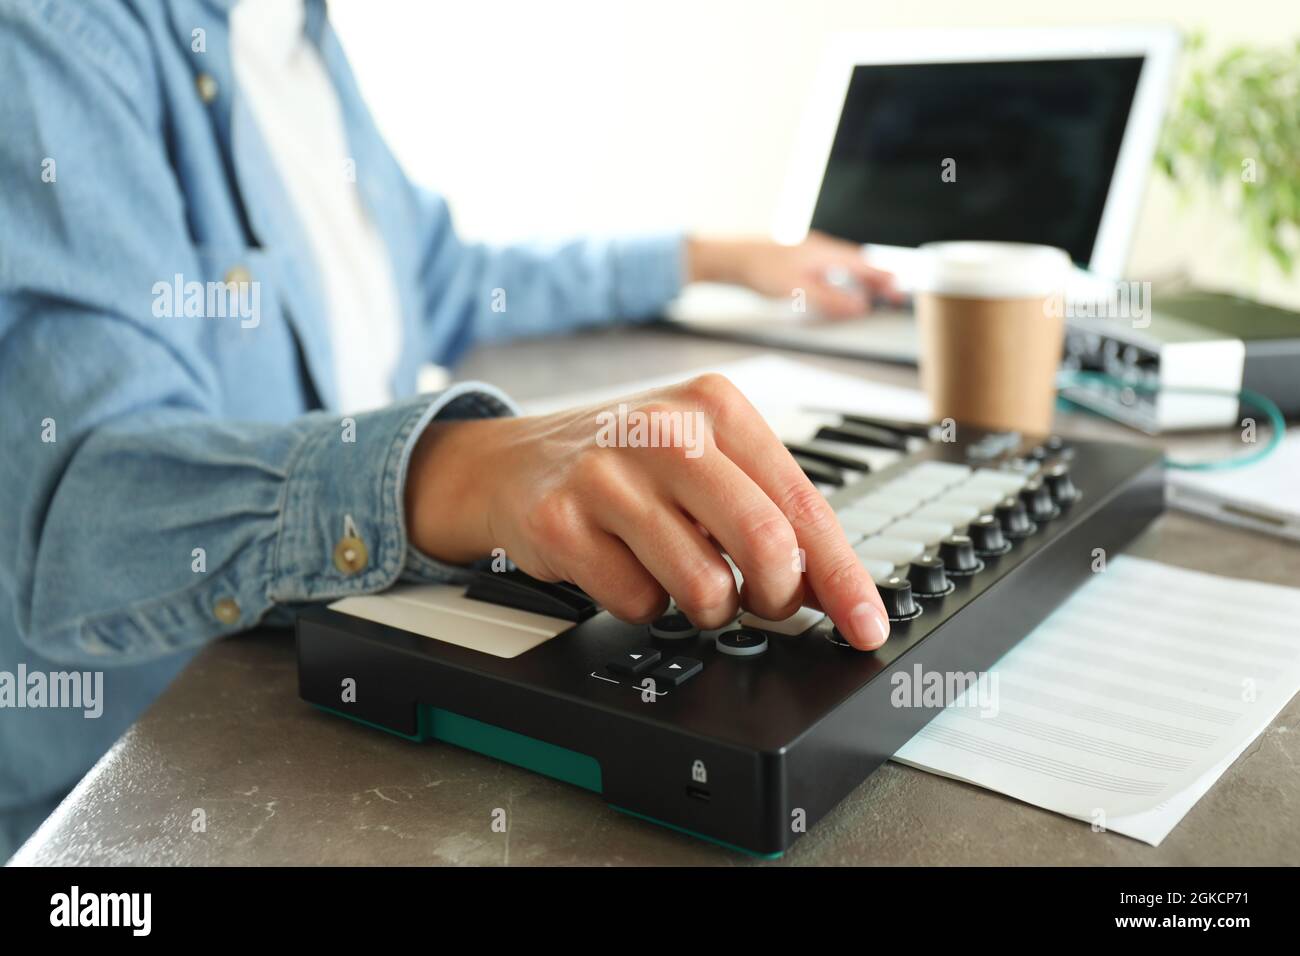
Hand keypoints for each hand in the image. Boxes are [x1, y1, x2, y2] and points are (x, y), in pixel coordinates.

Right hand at [405, 374, 889, 649]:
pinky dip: (642, 602)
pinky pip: (637, 603)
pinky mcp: (560, 521)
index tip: (865, 625)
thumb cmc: (628, 467)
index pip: (804, 506)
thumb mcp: (705, 461)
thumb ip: (769, 511)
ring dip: (704, 605)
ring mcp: (608, 474)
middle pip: (766, 546)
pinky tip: (622, 564)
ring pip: (703, 587)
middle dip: (774, 597)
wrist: (513, 463)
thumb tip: (832, 589)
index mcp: (717, 407)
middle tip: (759, 601)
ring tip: (679, 571)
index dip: (842, 577)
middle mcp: (665, 429)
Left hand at [686, 231, 900, 317]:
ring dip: (860, 277)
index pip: (864, 267)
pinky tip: (838, 284)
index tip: (898, 292)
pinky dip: (842, 276)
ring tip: (872, 291)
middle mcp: (821, 248)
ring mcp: (810, 251)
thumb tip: (859, 307)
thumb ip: (831, 300)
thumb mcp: (799, 290)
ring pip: (843, 264)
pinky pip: (830, 266)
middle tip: (892, 294)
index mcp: (826, 253)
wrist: (732, 258)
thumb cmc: (762, 269)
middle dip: (876, 279)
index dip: (882, 280)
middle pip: (857, 264)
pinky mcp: (798, 257)